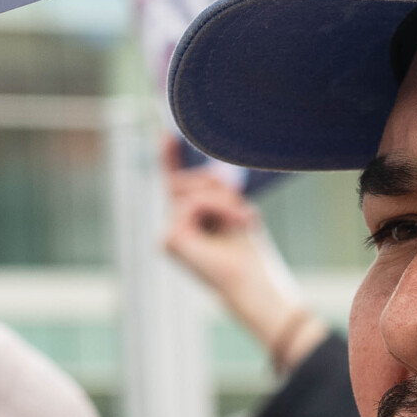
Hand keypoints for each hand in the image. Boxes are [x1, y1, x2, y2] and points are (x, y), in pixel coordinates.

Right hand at [157, 151, 324, 370]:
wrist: (251, 281)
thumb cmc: (247, 251)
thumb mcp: (232, 209)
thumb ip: (216, 189)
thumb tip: (210, 170)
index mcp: (189, 221)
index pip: (175, 185)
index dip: (168, 159)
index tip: (166, 135)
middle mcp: (174, 227)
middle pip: (186, 182)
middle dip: (217, 187)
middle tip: (242, 209)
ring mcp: (169, 234)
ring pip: (190, 191)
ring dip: (222, 200)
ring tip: (241, 219)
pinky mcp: (169, 240)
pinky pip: (191, 204)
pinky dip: (215, 209)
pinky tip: (228, 226)